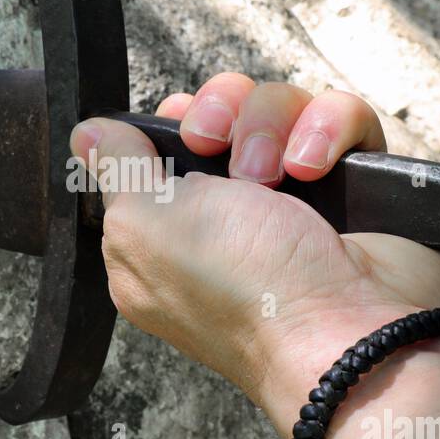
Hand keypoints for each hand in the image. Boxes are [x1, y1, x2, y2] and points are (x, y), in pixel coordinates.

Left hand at [70, 72, 439, 434]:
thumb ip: (115, 171)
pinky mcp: (350, 183)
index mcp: (167, 229)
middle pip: (223, 109)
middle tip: (223, 152)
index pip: (161, 142)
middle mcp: (229, 211)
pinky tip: (319, 167)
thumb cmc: (240, 290)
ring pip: (280, 104)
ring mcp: (294, 196)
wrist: (351, 333)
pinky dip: (329, 130)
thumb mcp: (144, 227)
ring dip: (274, 125)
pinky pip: (341, 115)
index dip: (173, 122)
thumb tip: (88, 134)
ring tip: (282, 174)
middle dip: (224, 111)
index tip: (182, 133)